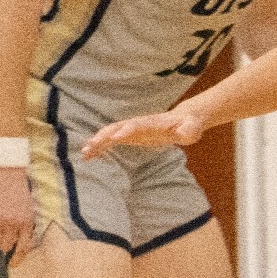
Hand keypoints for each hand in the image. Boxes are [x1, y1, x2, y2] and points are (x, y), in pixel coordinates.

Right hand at [0, 165, 35, 260]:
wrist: (6, 170)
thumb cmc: (18, 188)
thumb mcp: (29, 206)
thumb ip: (25, 223)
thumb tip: (20, 241)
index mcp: (28, 221)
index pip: (24, 247)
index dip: (17, 258)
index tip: (12, 266)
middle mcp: (14, 222)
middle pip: (6, 245)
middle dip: (1, 246)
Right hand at [82, 107, 204, 159]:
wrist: (183, 121)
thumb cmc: (188, 126)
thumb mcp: (192, 129)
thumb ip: (188, 131)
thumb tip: (185, 135)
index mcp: (151, 122)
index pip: (136, 125)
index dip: (126, 130)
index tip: (115, 137)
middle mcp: (137, 124)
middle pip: (117, 128)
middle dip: (104, 136)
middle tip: (91, 145)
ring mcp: (131, 130)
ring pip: (110, 134)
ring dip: (97, 142)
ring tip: (84, 154)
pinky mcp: (129, 136)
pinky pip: (111, 141)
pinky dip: (100, 147)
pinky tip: (89, 157)